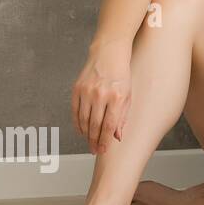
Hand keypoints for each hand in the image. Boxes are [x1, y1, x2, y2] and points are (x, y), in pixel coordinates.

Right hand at [72, 40, 132, 154]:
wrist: (109, 54)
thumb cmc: (122, 76)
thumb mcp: (128, 96)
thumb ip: (122, 117)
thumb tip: (116, 137)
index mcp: (116, 97)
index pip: (108, 125)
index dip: (105, 140)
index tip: (102, 150)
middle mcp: (100, 95)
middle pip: (94, 125)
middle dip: (94, 140)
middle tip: (95, 150)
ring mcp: (87, 91)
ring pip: (83, 120)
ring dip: (86, 134)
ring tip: (89, 141)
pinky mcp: (77, 88)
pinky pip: (75, 111)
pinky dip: (77, 123)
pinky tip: (81, 130)